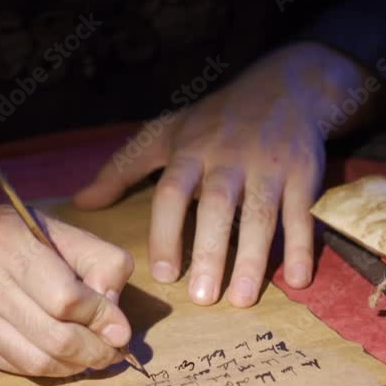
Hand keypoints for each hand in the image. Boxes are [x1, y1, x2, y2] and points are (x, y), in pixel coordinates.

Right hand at [0, 203, 134, 376]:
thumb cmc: (6, 236)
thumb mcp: (54, 229)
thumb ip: (97, 260)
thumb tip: (115, 315)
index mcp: (11, 247)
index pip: (66, 299)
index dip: (101, 318)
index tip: (121, 328)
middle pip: (55, 337)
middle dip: (95, 351)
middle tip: (113, 352)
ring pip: (37, 362)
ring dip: (75, 366)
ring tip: (93, 357)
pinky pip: (17, 369)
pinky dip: (49, 369)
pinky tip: (63, 359)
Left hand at [75, 42, 380, 306]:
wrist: (286, 86)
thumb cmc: (215, 120)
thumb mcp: (166, 134)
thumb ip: (123, 169)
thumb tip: (80, 202)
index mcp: (190, 151)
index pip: (172, 191)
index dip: (166, 232)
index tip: (163, 274)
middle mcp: (229, 158)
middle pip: (218, 206)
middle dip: (209, 251)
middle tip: (202, 298)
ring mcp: (269, 165)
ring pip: (261, 214)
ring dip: (253, 258)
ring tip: (243, 299)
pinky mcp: (304, 172)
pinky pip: (302, 212)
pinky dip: (302, 246)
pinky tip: (299, 281)